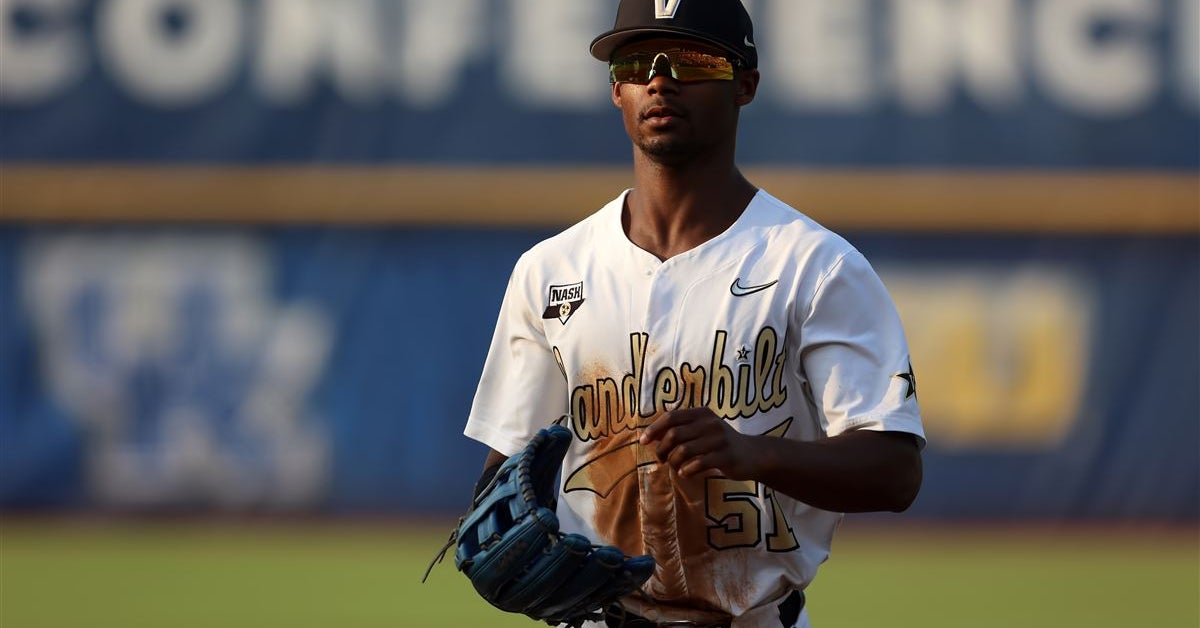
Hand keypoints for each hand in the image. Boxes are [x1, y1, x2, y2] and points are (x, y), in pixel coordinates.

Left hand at [639, 407, 756, 478]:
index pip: (671, 417)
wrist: (752, 455)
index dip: (654, 429)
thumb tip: (650, 436)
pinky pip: (698, 463)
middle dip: (662, 449)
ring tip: (675, 467)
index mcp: (702, 413)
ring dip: (673, 462)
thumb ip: (680, 430)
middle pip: (674, 434)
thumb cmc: (720, 444)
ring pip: (683, 450)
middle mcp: (710, 423)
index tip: (643, 442)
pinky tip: (686, 473)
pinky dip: (687, 470)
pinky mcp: (725, 456)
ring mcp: (719, 439)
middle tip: (661, 459)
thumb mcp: (703, 430)